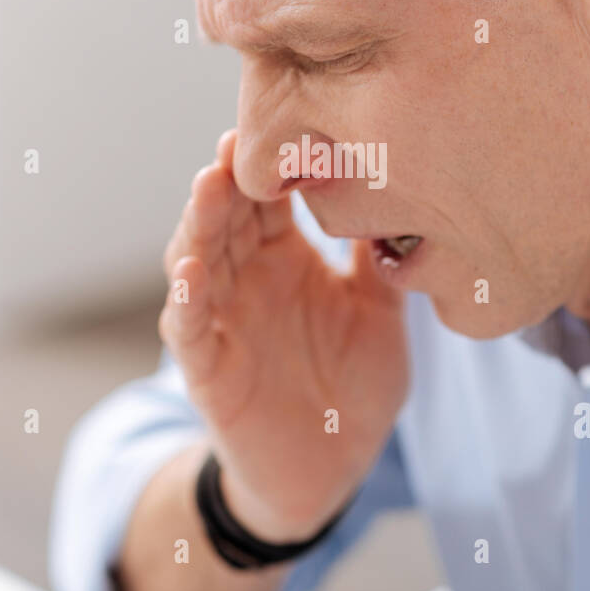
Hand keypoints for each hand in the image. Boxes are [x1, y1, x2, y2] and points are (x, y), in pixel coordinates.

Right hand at [158, 129, 409, 541]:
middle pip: (227, 217)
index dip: (268, 163)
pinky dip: (185, 302)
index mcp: (285, 258)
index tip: (280, 123)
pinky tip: (191, 273)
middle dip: (229, 179)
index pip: (268, 197)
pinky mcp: (207, 368)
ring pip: (198, 260)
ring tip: (209, 188)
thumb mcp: (380, 315)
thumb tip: (404, 193)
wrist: (330, 468)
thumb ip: (379, 261)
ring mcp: (222, 319)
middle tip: (237, 141)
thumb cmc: (353, 387)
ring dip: (200, 224)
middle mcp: (246, 279)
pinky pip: (188, 330)